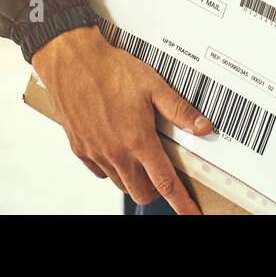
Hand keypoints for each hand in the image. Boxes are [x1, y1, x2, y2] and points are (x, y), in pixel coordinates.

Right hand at [31, 25, 212, 214]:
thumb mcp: (153, 85)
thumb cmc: (111, 70)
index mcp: (137, 141)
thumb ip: (179, 110)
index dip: (181, 203)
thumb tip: (204, 128)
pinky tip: (117, 148)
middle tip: (163, 170)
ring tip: (139, 152)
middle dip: (156, 189)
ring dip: (134, 178)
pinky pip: (100, 172)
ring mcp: (95, 153)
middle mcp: (115, 153)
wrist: (71, 61)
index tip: (192, 214)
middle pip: (142, 192)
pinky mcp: (79, 149)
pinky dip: (112, 168)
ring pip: (121, 184)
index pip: (165, 183)